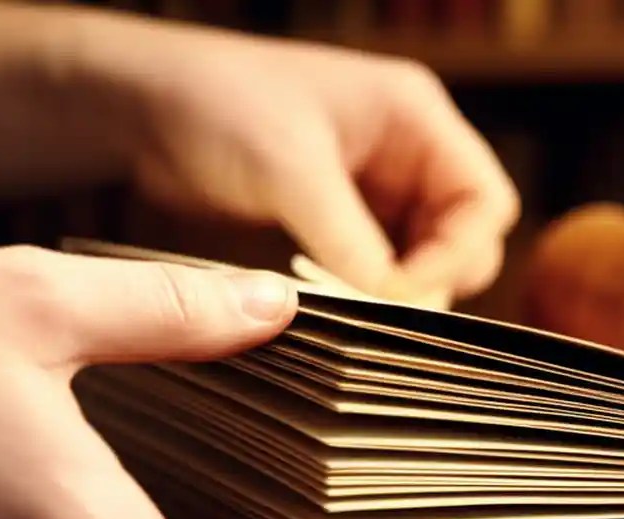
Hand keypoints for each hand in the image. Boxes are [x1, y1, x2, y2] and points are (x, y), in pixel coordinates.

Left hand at [70, 15, 519, 307]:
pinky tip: (334, 300)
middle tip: (381, 311)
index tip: (402, 293)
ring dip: (396, 289)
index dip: (457, 255)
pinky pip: (377, 263)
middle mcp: (407, 149)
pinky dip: (365, 287)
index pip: (484, 200)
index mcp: (415, 117)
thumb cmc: (215, 102)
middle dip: (431, 276)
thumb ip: (349, 239)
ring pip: (421, 256)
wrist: (139, 103)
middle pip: (463, 234)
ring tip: (351, 307)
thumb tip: (394, 304)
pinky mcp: (338, 214)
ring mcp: (374, 184)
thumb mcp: (289, 169)